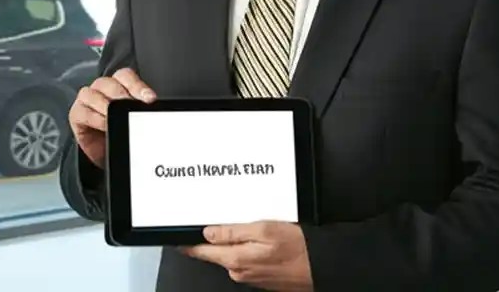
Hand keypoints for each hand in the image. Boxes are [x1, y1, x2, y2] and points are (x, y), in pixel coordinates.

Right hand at [68, 68, 155, 167]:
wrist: (104, 153)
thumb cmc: (119, 131)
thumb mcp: (132, 120)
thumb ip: (140, 110)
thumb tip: (152, 109)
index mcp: (118, 85)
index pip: (126, 76)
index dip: (137, 85)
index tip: (149, 98)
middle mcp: (102, 88)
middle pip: (109, 83)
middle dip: (122, 96)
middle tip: (131, 107)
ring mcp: (87, 99)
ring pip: (93, 94)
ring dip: (106, 106)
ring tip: (116, 117)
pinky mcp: (76, 113)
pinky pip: (84, 111)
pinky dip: (96, 118)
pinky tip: (105, 125)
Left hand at [181, 222, 312, 291]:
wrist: (321, 267)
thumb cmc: (297, 247)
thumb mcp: (264, 229)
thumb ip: (233, 231)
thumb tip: (209, 232)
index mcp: (236, 259)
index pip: (202, 251)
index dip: (188, 243)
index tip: (177, 238)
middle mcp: (239, 272)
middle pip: (217, 252)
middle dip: (216, 236)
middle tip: (219, 220)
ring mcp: (250, 277)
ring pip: (233, 255)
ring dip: (234, 242)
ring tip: (246, 225)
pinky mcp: (261, 278)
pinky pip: (246, 260)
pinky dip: (248, 249)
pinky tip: (260, 239)